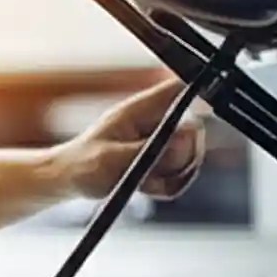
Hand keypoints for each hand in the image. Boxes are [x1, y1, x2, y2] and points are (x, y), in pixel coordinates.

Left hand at [53, 78, 205, 199]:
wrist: (69, 181)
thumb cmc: (82, 164)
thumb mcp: (115, 158)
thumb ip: (154, 149)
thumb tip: (186, 135)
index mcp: (140, 110)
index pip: (180, 88)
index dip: (200, 94)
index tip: (207, 116)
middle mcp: (153, 123)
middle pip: (194, 130)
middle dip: (184, 156)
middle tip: (158, 169)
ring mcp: (157, 143)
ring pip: (189, 158)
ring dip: (172, 175)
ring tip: (145, 181)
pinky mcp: (158, 162)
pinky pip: (178, 177)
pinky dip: (165, 186)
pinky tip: (144, 187)